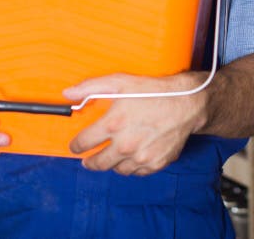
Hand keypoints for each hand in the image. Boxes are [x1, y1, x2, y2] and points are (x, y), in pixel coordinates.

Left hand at [64, 72, 207, 175]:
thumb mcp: (120, 81)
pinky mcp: (155, 163)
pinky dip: (130, 167)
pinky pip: (136, 172)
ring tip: (110, 157)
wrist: (186, 103)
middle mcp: (125, 144)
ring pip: (116, 169)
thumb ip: (90, 87)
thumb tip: (67, 93)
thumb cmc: (153, 91)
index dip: (76, 145)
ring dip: (110, 164)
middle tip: (87, 159)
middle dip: (89, 161)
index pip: (83, 143)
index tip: (75, 146)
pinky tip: (130, 158)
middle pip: (97, 163)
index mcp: (113, 124)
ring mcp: (140, 157)